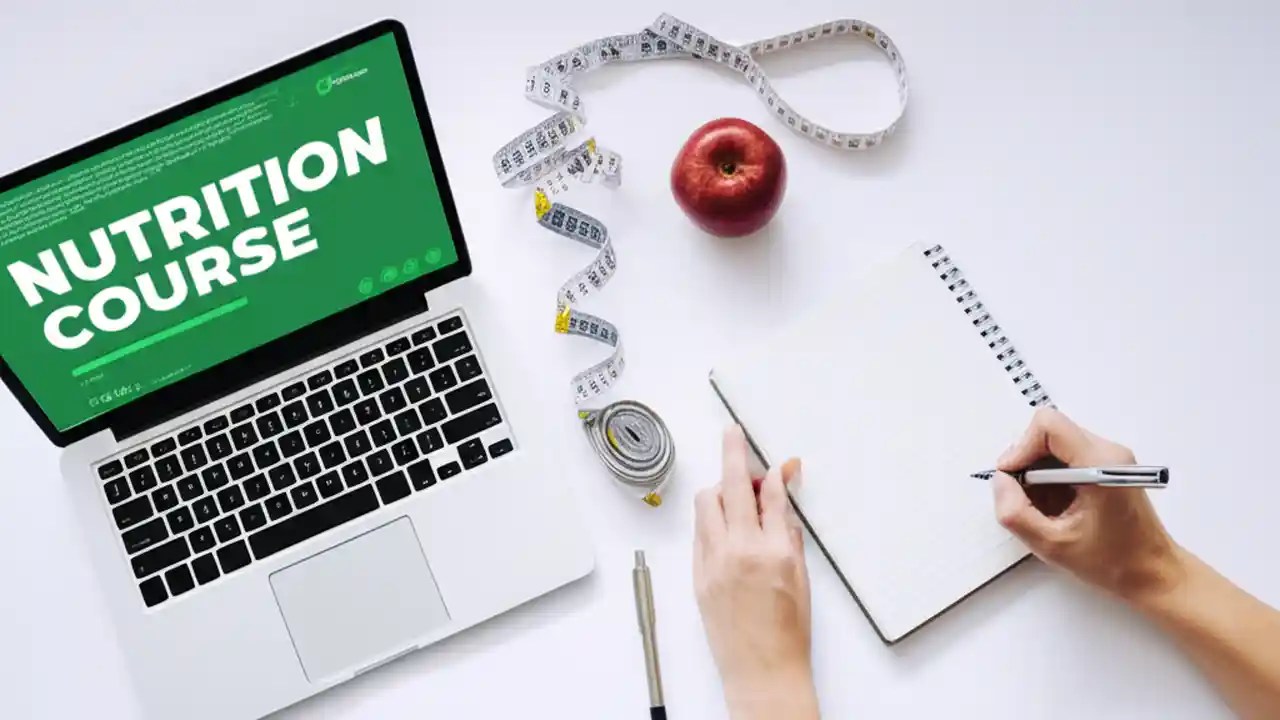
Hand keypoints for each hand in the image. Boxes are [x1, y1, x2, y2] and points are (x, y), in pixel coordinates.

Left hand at [694, 426, 817, 719]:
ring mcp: (713, 561)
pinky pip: (700, 531)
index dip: (775, 472)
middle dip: (733, 452)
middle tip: (733, 433)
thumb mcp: (802, 578)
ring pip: (706, 503)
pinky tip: (725, 522)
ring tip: (735, 491)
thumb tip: (781, 501)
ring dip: (720, 486)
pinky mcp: (697, 574)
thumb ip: (789, 534)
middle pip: (732, 485)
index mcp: (774, 552)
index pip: (772, 495)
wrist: (761, 672)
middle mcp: (740, 551)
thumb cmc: (789, 632)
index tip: (778, 461)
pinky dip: (711, 517)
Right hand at [991, 407, 1181, 603]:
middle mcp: (1108, 451)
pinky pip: (1066, 457)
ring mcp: (1110, 457)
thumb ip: (1015, 513)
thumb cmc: (1111, 562)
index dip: (1020, 448)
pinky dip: (1050, 478)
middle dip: (1027, 463)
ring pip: (1054, 445)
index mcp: (1100, 465)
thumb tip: (999, 481)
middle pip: (1049, 433)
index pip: (1048, 426)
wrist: (1153, 572)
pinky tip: (1057, 507)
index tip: (1011, 478)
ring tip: (1043, 508)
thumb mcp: (1052, 545)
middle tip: (1023, 499)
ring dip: (1037, 472)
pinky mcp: (1107, 466)